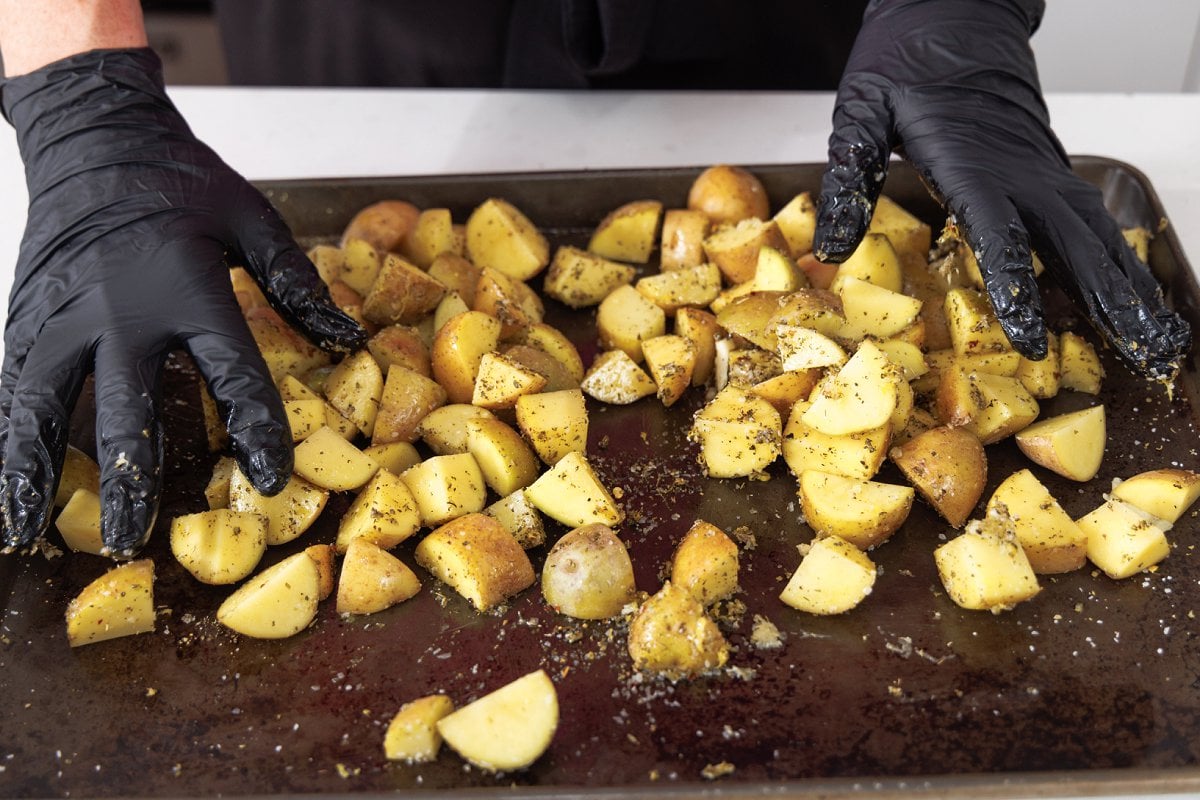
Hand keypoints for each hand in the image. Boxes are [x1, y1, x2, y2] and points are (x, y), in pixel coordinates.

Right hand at [0, 48, 365, 555]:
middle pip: (122, 404)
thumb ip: (296, 284)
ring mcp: (61, 312)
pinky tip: (5, 490)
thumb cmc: (181, 179)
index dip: (254, 427)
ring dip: (37, 470)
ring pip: (41, 403)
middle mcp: (119, 306)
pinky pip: (11, 385)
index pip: (229, 370)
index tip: (273, 477)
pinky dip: (5, 439)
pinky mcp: (24, 314)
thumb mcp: (252, 219)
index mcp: (187, 284)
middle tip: (137, 539)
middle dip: (129, 476)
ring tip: (33, 534)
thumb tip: (347, 340)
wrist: (94, 134)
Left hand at [813, 0, 1189, 378]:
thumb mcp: (862, 110)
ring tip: (1161, 338)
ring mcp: (1041, 168)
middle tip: (1147, 352)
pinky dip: (1118, 261)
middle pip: (1076, 242)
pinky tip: (1134, 297)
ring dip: (1130, 288)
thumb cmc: (902, 58)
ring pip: (1096, 233)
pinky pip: (1090, 222)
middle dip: (1112, 302)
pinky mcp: (1046, 168)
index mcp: (971, 160)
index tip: (1033, 340)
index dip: (1017, 288)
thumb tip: (831, 250)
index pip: (1000, 232)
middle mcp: (1019, 170)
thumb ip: (851, 175)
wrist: (951, 7)